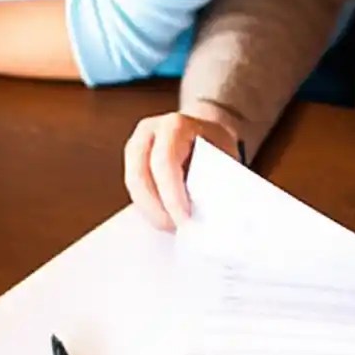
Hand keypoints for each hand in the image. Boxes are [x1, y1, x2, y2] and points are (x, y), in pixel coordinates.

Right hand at [124, 103, 240, 231]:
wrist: (205, 131)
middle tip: (177, 228)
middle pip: (139, 176)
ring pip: (133, 187)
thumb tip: (214, 212)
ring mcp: (136, 145)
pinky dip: (149, 208)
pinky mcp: (131, 162)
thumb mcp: (224, 154)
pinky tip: (165, 219)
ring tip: (174, 226)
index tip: (185, 219)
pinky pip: (134, 191)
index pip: (165, 162)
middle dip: (157, 209)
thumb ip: (217, 178)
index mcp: (174, 125)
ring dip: (152, 211)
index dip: (172, 195)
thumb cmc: (215, 144)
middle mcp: (149, 131)